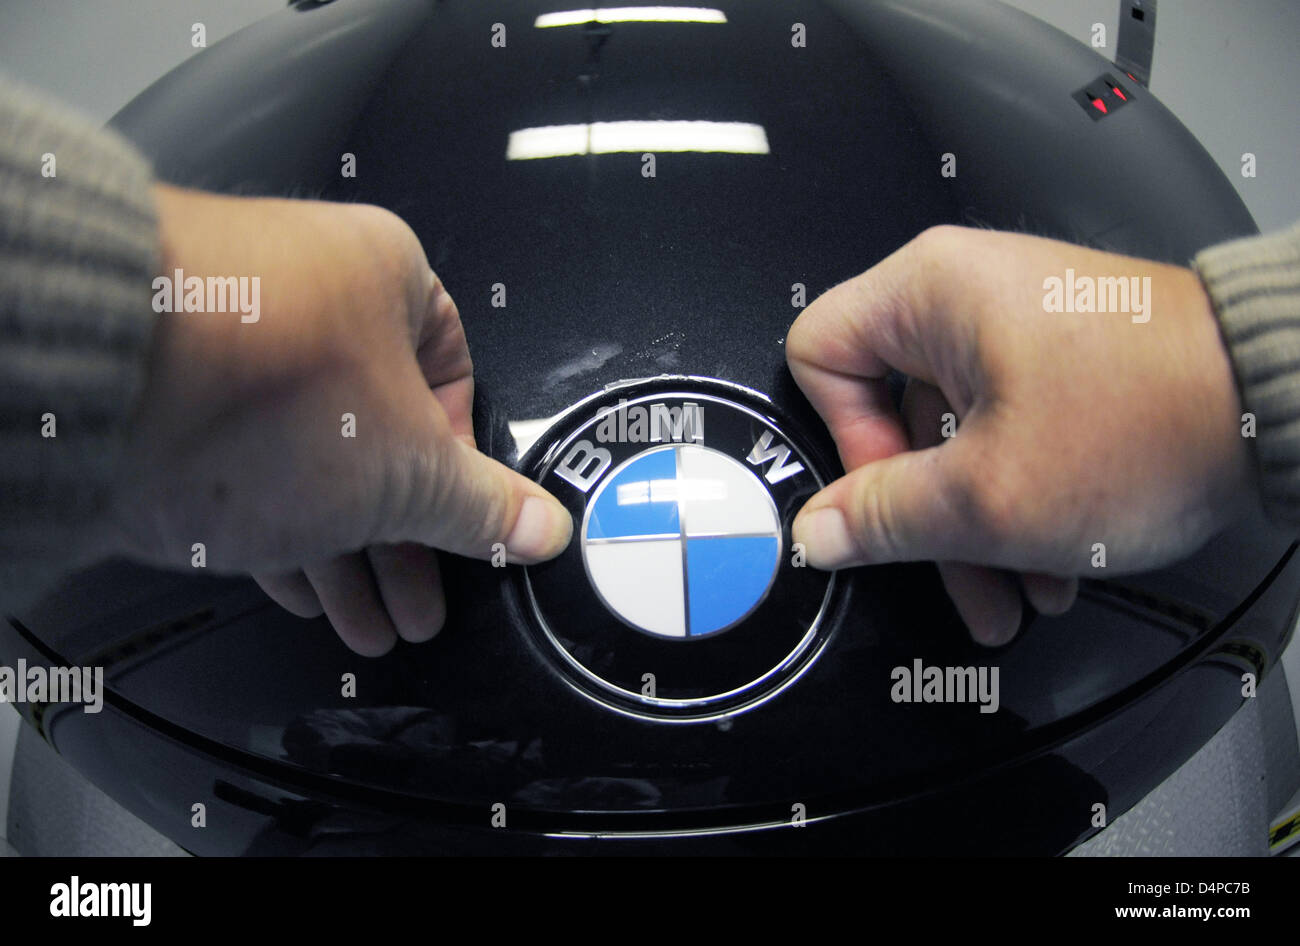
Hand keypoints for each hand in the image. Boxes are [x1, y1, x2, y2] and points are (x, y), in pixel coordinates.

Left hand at [99, 185, 571, 654]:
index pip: (456, 383)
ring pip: (314, 460)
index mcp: (390, 277)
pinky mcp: (174, 398)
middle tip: (419, 597)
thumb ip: (480, 507)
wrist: (98, 384)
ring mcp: (236, 346)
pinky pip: (247, 471)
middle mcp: (312, 297)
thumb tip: (535, 527)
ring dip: (346, 554)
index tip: (469, 528)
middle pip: (382, 436)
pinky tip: (300, 588)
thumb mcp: (410, 471)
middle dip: (403, 537)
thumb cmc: (260, 379)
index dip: (466, 470)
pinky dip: (281, 532)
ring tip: (367, 622)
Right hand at [786, 225, 1256, 644]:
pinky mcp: (1062, 356)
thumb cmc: (1154, 420)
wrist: (1285, 402)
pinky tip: (1053, 557)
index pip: (818, 355)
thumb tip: (819, 531)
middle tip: (960, 579)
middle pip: (894, 414)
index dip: (842, 440)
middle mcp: (968, 295)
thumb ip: (883, 518)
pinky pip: (1007, 431)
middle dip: (928, 515)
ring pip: (956, 435)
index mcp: (929, 293)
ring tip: (1022, 589)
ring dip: (980, 524)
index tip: (888, 500)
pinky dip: (1020, 496)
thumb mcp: (987, 497)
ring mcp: (1020, 325)